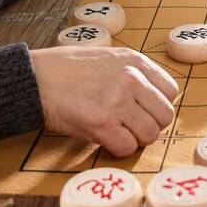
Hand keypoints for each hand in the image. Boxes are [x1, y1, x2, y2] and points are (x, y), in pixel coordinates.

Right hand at [31, 45, 179, 156]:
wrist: (35, 78)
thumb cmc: (66, 70)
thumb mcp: (107, 58)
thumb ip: (132, 73)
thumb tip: (151, 99)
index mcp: (135, 61)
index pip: (170, 91)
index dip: (157, 105)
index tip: (143, 110)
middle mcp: (131, 79)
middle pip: (165, 115)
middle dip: (150, 125)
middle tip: (130, 127)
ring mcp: (118, 101)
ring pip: (150, 134)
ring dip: (135, 139)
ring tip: (117, 133)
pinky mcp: (102, 123)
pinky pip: (127, 147)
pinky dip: (118, 149)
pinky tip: (104, 139)